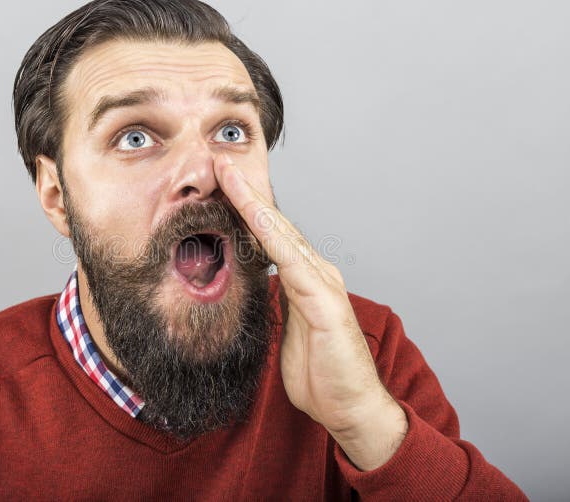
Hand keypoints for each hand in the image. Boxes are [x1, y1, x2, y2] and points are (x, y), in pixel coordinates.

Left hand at [214, 153, 407, 469]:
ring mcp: (323, 284)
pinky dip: (272, 236)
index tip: (218, 182)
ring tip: (228, 176)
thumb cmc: (320, 374)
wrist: (351, 408)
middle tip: (218, 162)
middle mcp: (315, 272)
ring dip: (254, 203)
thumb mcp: (287, 331)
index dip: (244, 207)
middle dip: (246, 192)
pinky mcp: (325, 303)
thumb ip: (276, 304)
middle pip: (275, 224)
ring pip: (282, 234)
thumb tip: (254, 288)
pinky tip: (254, 217)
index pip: (269, 235)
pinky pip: (293, 262)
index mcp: (303, 279)